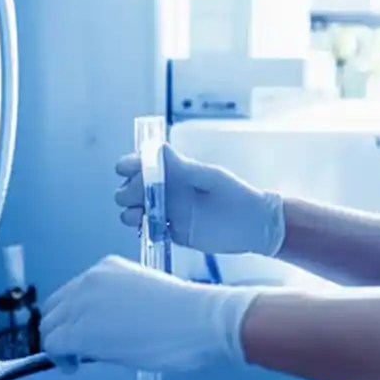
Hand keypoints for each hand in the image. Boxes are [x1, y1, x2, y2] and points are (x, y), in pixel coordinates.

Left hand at [41, 256, 262, 371]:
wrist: (199, 321)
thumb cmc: (188, 313)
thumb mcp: (146, 294)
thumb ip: (120, 303)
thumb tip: (107, 328)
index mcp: (109, 267)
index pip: (74, 291)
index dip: (75, 314)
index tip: (84, 330)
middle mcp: (89, 280)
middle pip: (54, 306)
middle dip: (61, 327)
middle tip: (75, 348)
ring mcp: (82, 305)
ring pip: (48, 326)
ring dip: (59, 343)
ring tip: (75, 359)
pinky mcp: (79, 332)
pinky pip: (52, 346)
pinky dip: (59, 358)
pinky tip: (73, 366)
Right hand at [114, 144, 285, 255]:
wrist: (253, 227)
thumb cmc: (237, 196)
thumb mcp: (211, 179)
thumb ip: (184, 168)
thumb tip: (158, 148)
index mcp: (175, 172)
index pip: (142, 164)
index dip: (129, 165)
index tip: (126, 170)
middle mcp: (167, 190)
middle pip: (131, 187)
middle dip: (128, 191)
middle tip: (140, 198)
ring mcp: (167, 211)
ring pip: (133, 209)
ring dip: (130, 211)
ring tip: (140, 215)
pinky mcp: (171, 232)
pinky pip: (146, 229)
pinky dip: (141, 229)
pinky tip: (149, 228)